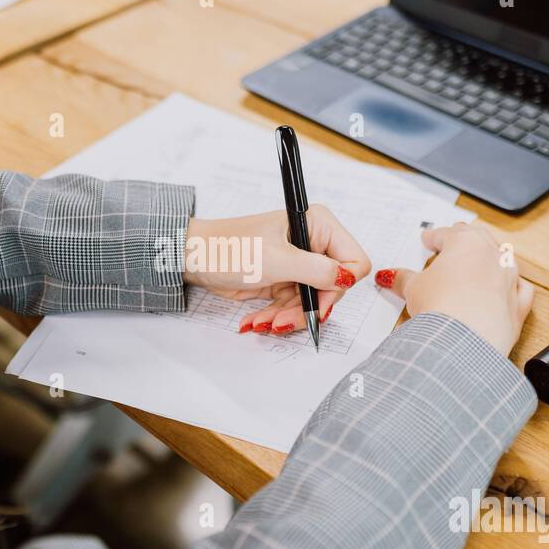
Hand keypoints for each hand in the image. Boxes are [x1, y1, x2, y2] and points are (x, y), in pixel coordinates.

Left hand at [184, 207, 370, 334]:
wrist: (194, 258)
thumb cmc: (229, 247)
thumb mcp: (276, 260)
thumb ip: (317, 270)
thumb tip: (347, 278)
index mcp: (318, 225)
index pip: (354, 260)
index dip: (339, 285)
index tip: (318, 302)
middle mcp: (312, 243)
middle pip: (332, 288)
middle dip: (307, 309)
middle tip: (283, 321)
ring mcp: (298, 264)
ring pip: (311, 303)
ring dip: (287, 317)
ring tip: (262, 323)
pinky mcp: (284, 281)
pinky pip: (292, 307)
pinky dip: (275, 317)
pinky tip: (256, 320)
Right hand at [375, 223, 533, 356]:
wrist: (465, 341)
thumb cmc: (442, 308)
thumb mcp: (414, 288)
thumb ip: (403, 278)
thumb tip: (390, 276)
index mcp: (466, 242)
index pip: (445, 234)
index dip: (433, 237)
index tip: (427, 239)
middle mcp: (493, 255)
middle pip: (477, 238)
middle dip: (463, 238)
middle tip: (452, 239)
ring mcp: (510, 278)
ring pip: (502, 259)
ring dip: (489, 258)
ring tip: (477, 262)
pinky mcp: (519, 304)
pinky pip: (521, 288)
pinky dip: (514, 285)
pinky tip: (510, 285)